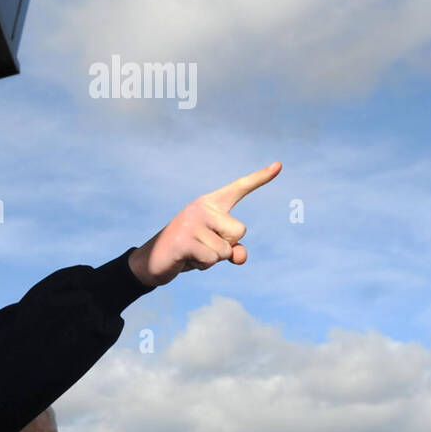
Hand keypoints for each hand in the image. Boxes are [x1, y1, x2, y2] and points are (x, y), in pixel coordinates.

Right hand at [128, 162, 281, 286]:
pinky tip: (186, 259)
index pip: (239, 188)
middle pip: (239, 230)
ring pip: (224, 250)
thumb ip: (233, 250)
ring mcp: (192, 222)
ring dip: (211, 260)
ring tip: (192, 253)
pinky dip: (201, 266)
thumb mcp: (212, 249)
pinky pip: (211, 259)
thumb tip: (241, 256)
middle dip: (225, 246)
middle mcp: (202, 207)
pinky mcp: (184, 240)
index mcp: (210, 204)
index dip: (260, 178)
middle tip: (202, 246)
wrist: (151, 262)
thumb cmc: (186, 252)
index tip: (279, 166)